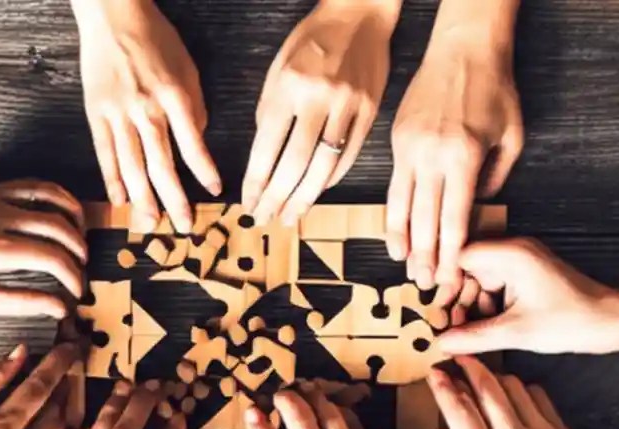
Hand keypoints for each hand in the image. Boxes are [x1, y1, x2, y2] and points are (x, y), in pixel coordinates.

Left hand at [0, 181, 85, 316]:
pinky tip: (66, 213)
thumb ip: (18, 302)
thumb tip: (58, 308)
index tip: (75, 291)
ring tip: (81, 241)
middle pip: (56, 229)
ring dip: (75, 220)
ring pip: (51, 200)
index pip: (49, 258)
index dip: (72, 276)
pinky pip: (33, 185)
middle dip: (78, 252)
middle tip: (81, 271)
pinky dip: (57, 196)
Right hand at [74, 0, 220, 231]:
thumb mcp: (187, 68)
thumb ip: (194, 108)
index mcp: (174, 96)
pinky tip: (119, 201)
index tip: (214, 193)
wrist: (113, 16)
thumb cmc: (156, 40)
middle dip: (174, 200)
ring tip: (151, 225)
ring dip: (143, 199)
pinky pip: (105, 154)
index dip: (204, 170)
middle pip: (161, 164)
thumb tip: (196, 144)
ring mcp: (118, 114)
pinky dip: (112, 180)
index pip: (192, 143)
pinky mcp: (96, 114)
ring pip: (131, 166)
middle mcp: (146, 108)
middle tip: (184, 227)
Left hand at [242, 0, 394, 224]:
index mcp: (288, 87)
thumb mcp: (279, 69)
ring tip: (290, 215)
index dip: (256, 182)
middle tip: (265, 218)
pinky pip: (349, 155)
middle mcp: (318, 99)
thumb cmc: (312, 40)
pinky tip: (318, 191)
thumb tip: (263, 158)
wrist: (359, 15)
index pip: (266, 148)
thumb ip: (270, 111)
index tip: (248, 202)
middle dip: (276, 198)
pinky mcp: (370, 111)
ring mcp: (347, 106)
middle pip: (294, 164)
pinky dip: (332, 178)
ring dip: (304, 197)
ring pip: (324, 166)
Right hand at [387, 33, 522, 288]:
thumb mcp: (511, 136)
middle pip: (425, 221)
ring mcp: (410, 150)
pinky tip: (394, 236)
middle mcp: (431, 158)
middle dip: (426, 258)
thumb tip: (477, 207)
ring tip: (406, 268)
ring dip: (405, 243)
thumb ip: (495, 177)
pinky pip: (394, 188)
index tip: (451, 279)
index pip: (455, 220)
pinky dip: (393, 216)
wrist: (462, 49)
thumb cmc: (494, 89)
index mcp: (462, 158)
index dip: (452, 255)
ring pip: (402, 208)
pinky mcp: (397, 142)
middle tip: (426, 285)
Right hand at [427, 356, 618, 428]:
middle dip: (469, 368)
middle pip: (488, 391)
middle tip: (458, 357)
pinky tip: (513, 397)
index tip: (436, 373)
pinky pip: (540, 398)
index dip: (445, 389)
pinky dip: (522, 390)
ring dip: (495, 377)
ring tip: (483, 377)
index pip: (461, 415)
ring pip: (515, 387)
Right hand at [435, 237, 618, 354]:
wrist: (609, 321)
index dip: (446, 283)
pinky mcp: (528, 272)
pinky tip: (494, 325)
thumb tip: (441, 343)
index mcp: (511, 255)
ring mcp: (522, 259)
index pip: (459, 256)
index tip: (440, 310)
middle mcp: (515, 249)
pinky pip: (496, 284)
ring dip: (475, 305)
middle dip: (461, 300)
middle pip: (468, 269)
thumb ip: (473, 337)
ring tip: (479, 330)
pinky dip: (490, 304)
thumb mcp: (516, 332)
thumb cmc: (570, 322)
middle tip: (455, 327)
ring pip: (481, 279)